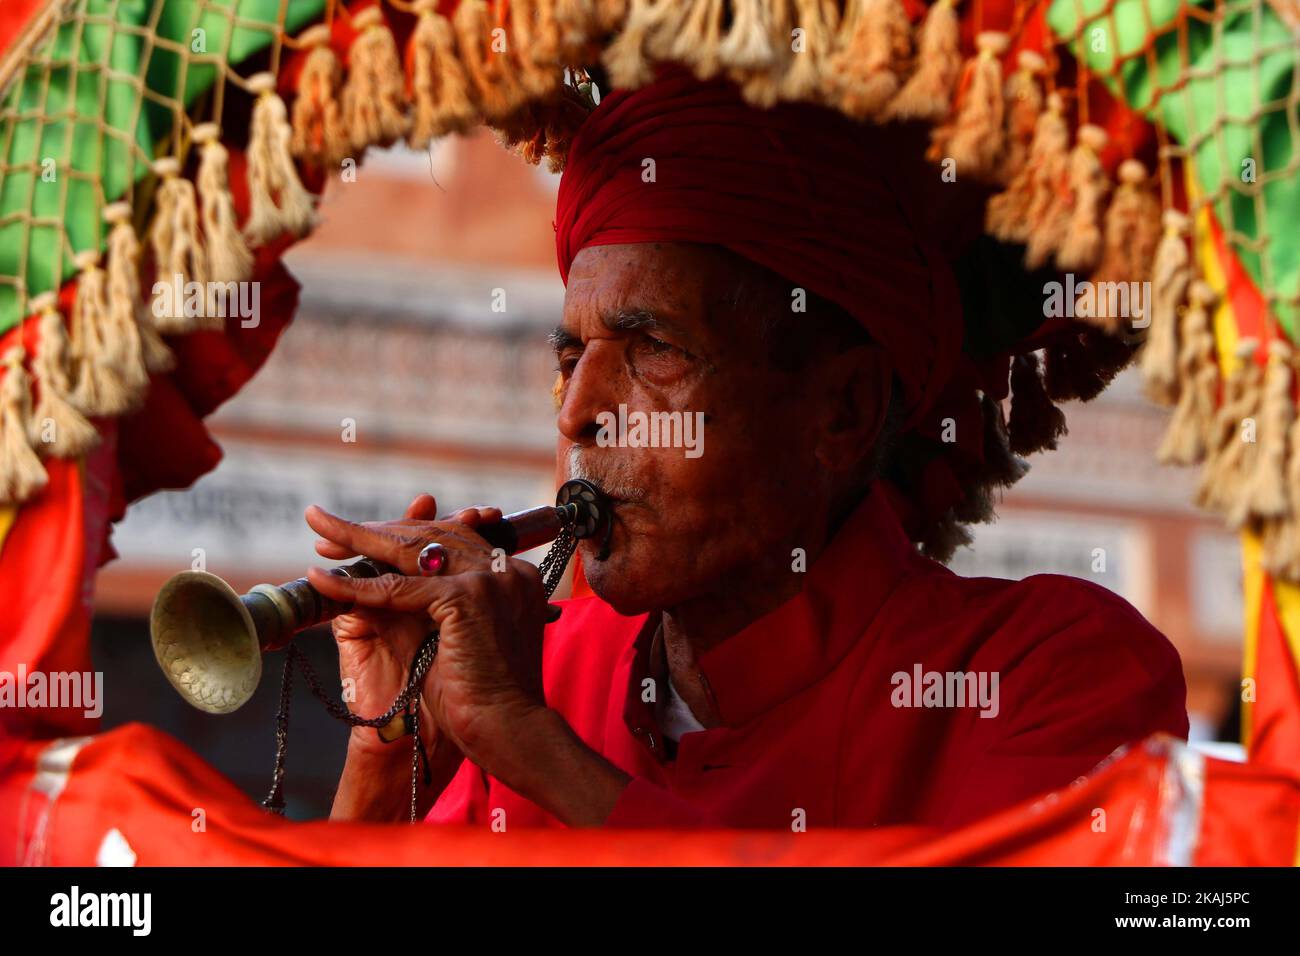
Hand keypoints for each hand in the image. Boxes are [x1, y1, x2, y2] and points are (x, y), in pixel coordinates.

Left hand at [305, 496, 549, 776]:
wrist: (509, 733)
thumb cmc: (483, 699)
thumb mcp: (455, 638)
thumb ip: (430, 605)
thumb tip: (377, 581)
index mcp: (512, 576)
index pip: (453, 539)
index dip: (406, 534)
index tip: (366, 538)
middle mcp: (507, 569)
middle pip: (432, 535)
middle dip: (376, 531)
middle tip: (328, 529)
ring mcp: (490, 578)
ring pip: (412, 550)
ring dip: (359, 539)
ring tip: (321, 534)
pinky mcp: (467, 597)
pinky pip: (397, 587)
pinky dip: (355, 585)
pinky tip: (321, 579)